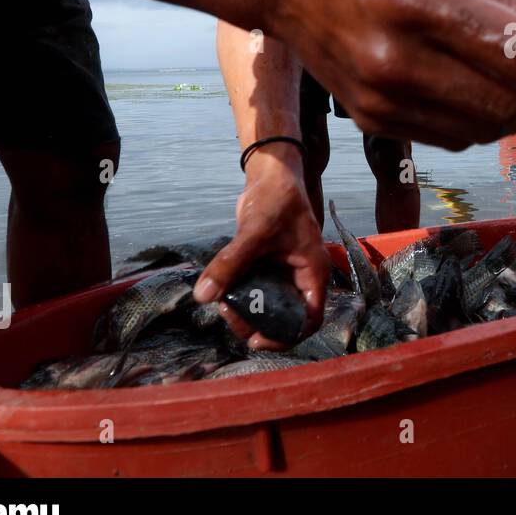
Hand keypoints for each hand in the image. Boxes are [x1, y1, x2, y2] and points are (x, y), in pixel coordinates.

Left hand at [192, 146, 328, 349]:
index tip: (256, 339)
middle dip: (256, 322)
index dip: (286, 336)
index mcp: (312, 273)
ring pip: (266, 306)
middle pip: (284, 317)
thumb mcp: (254, 232)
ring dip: (244, 309)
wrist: (271, 175)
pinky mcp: (266, 266)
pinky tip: (220, 287)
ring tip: (221, 301)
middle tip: (229, 314)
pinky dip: (238, 293)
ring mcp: (283, 273)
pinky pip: (254, 289)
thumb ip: (230, 263)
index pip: (308, 319)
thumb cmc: (277, 199)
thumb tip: (203, 295)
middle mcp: (300, 278)